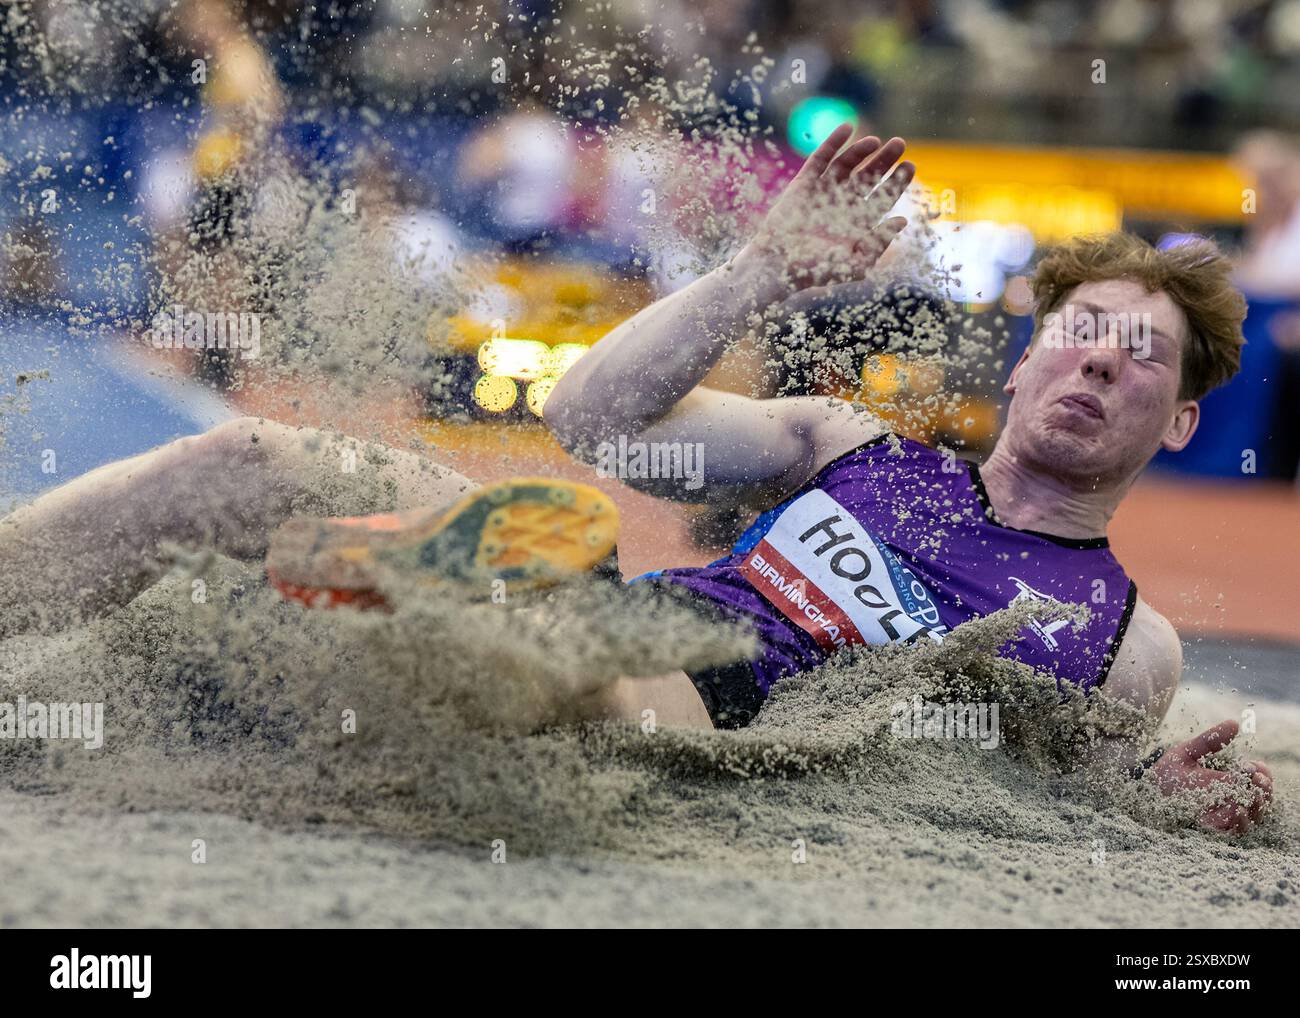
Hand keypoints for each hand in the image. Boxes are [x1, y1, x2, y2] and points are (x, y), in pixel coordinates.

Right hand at [733, 125, 914, 296]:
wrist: (778, 266)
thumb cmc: (816, 270)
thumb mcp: (855, 263)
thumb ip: (879, 243)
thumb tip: (902, 220)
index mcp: (858, 222)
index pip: (883, 196)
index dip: (897, 181)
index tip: (910, 166)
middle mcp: (842, 204)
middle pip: (869, 175)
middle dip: (885, 160)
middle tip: (899, 144)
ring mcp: (822, 191)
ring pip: (847, 164)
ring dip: (861, 150)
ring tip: (875, 142)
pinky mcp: (804, 183)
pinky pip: (820, 158)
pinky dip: (833, 142)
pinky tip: (848, 128)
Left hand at [1151, 720, 1272, 833]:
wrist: (1145, 792)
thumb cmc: (1168, 771)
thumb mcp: (1188, 751)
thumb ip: (1210, 740)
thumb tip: (1234, 723)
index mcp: (1229, 781)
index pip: (1258, 781)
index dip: (1263, 774)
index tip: (1256, 765)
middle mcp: (1230, 800)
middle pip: (1261, 800)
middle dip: (1264, 790)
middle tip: (1256, 778)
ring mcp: (1223, 815)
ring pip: (1252, 818)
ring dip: (1255, 805)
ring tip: (1250, 793)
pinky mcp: (1212, 828)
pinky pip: (1232, 831)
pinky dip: (1239, 822)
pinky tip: (1237, 809)